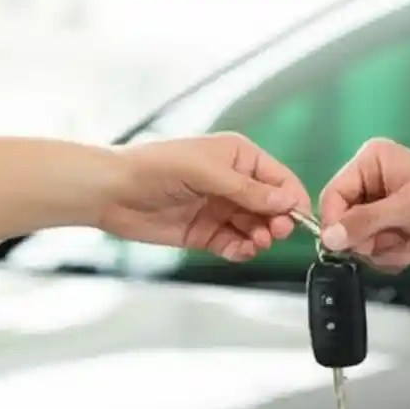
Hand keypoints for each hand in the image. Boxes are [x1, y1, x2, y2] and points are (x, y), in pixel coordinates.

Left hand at [99, 133, 310, 261]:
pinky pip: (236, 244)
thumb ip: (247, 190)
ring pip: (256, 228)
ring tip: (257, 242)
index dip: (292, 198)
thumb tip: (285, 201)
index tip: (298, 218)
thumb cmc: (152, 167)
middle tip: (276, 232)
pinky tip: (241, 250)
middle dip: (278, 221)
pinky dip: (243, 250)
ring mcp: (221, 209)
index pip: (279, 179)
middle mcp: (233, 183)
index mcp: (238, 157)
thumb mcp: (205, 172)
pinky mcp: (207, 233)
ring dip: (261, 238)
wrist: (111, 192)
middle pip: (272, 207)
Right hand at [318, 139, 409, 272]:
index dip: (335, 223)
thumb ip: (364, 222)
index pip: (333, 194)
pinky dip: (389, 257)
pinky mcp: (397, 230)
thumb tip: (329, 237)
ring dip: (379, 251)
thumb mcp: (408, 208)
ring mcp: (385, 208)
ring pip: (357, 241)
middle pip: (342, 221)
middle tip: (390, 240)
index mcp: (372, 161)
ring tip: (406, 244)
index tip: (343, 244)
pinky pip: (375, 252)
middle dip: (363, 239)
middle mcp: (374, 182)